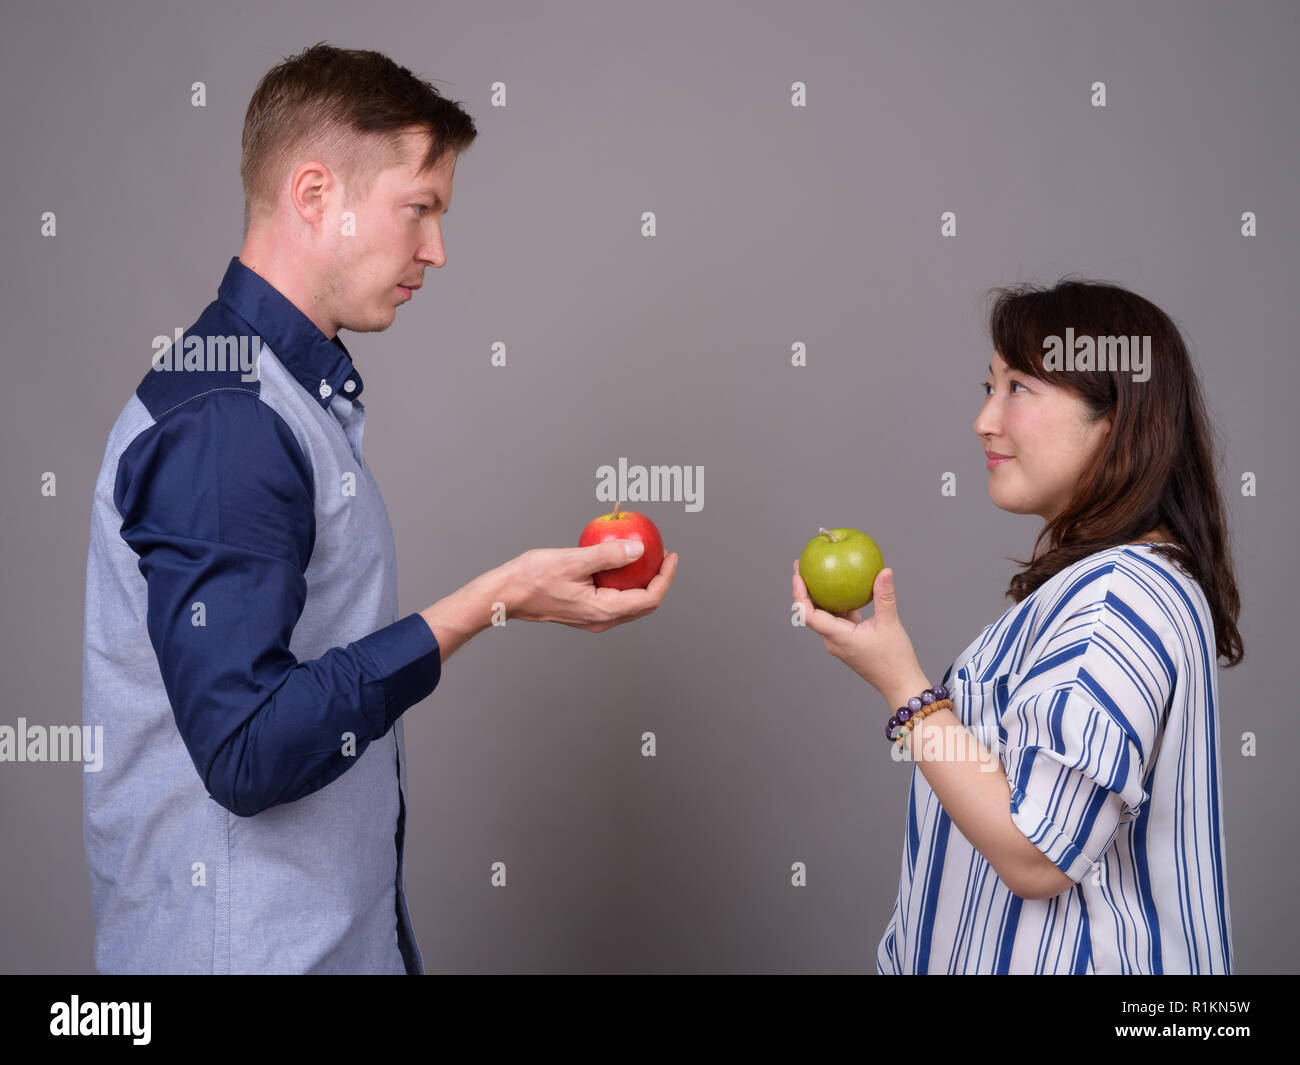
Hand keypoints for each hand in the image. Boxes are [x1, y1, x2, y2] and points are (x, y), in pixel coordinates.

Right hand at [503, 541, 678, 631]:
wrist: (507, 593)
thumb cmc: (533, 577)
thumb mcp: (573, 560)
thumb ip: (608, 555)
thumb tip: (639, 548)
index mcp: (603, 611)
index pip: (650, 598)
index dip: (666, 577)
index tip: (671, 555)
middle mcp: (602, 620)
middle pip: (645, 604)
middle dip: (659, 579)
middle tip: (663, 554)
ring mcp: (593, 619)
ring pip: (631, 603)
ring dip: (643, 581)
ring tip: (647, 556)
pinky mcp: (586, 612)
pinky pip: (615, 599)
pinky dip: (625, 582)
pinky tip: (620, 561)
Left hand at [792, 560, 924, 699]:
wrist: (899, 682)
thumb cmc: (894, 659)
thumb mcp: (890, 623)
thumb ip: (884, 596)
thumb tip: (884, 571)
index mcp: (836, 636)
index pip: (808, 614)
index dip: (799, 593)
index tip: (798, 574)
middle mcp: (832, 639)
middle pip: (809, 612)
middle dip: (803, 589)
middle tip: (802, 565)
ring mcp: (838, 641)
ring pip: (823, 615)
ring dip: (819, 595)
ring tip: (819, 572)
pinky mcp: (847, 640)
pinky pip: (837, 618)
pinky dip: (837, 603)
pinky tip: (845, 588)